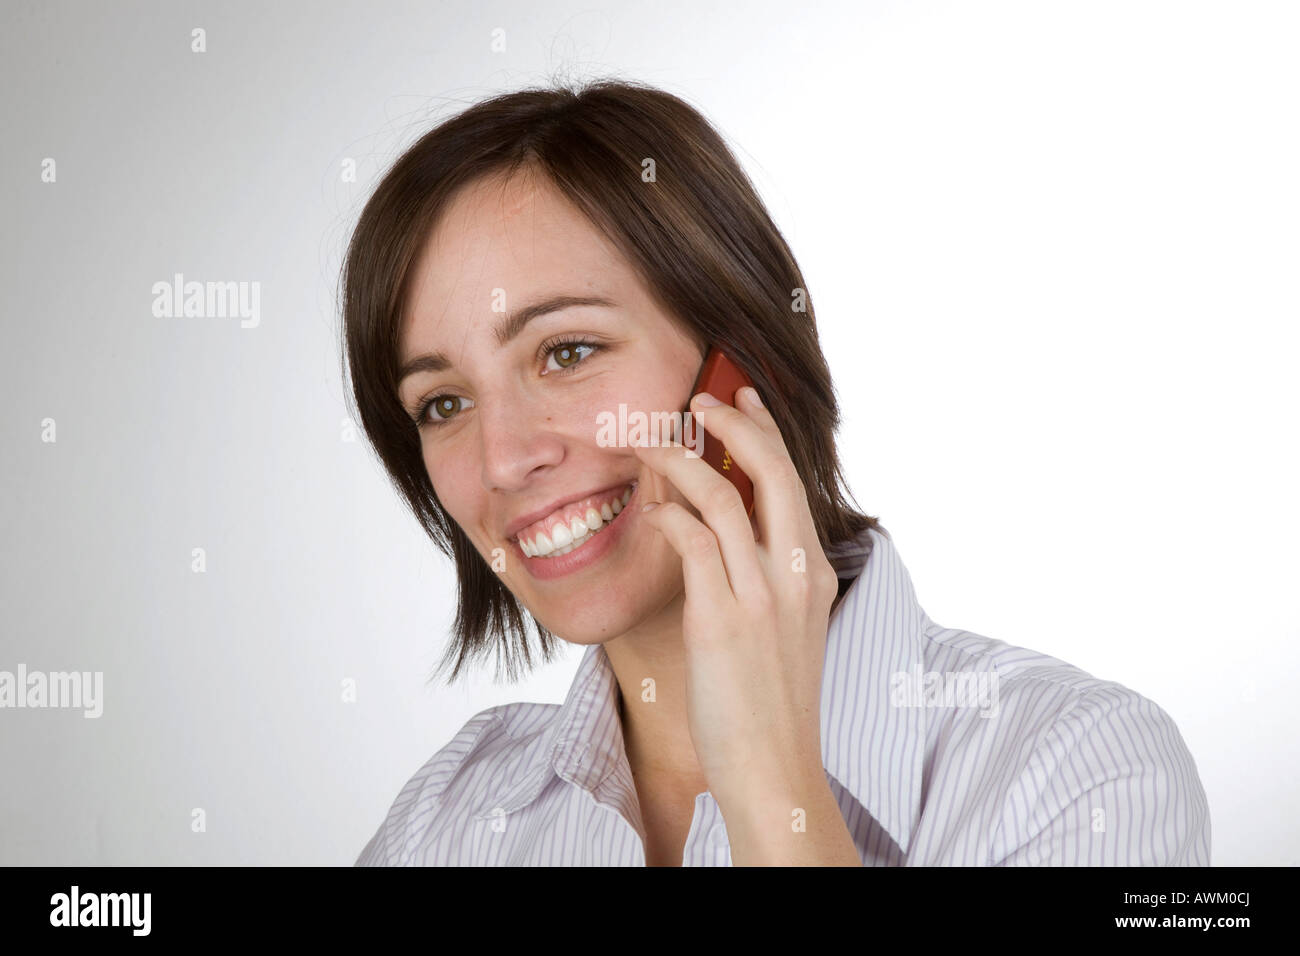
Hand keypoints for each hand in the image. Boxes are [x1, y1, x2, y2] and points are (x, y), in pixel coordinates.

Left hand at [631, 386, 841, 811]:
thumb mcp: (783, 630)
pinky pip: (692, 541)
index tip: (740, 400)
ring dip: (679, 457)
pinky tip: (650, 512)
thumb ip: (762, 578)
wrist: (775, 768)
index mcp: (812, 572)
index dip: (764, 431)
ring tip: (648, 442)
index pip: (791, 479)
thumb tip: (715, 532)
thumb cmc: (769, 704)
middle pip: (770, 468)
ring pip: (722, 496)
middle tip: (697, 398)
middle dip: (731, 422)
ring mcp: (761, 594)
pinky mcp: (722, 619)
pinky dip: (666, 515)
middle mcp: (794, 573)